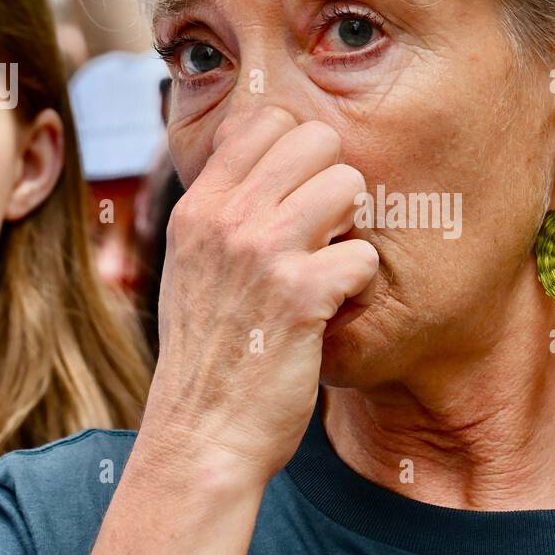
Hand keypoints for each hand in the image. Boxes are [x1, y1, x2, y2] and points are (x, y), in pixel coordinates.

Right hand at [140, 107, 378, 488]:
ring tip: (330, 268)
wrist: (202, 435)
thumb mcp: (191, 269)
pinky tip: (334, 310)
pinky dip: (359, 286)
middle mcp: (227, 220)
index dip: (298, 149)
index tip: (300, 193)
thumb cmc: (208, 356)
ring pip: (347, 184)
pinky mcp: (301, 297)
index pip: (264, 119)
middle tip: (325, 232)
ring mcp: (263, 254)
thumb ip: (222, 215)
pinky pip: (363, 256)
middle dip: (333, 181)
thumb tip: (263, 162)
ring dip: (352, 229)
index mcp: (199, 208)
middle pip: (315, 138)